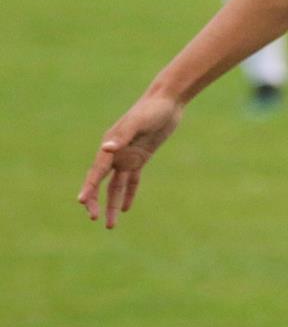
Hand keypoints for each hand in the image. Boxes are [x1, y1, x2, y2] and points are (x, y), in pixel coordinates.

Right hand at [77, 92, 184, 228]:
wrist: (167, 101)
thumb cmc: (151, 110)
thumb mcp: (138, 122)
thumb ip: (123, 136)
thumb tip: (106, 148)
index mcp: (110, 145)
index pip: (97, 171)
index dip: (89, 187)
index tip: (81, 202)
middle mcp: (115, 153)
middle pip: (101, 182)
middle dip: (95, 200)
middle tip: (94, 218)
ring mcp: (127, 157)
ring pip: (116, 186)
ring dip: (112, 204)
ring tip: (110, 225)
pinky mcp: (140, 158)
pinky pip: (132, 180)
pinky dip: (129, 193)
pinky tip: (126, 208)